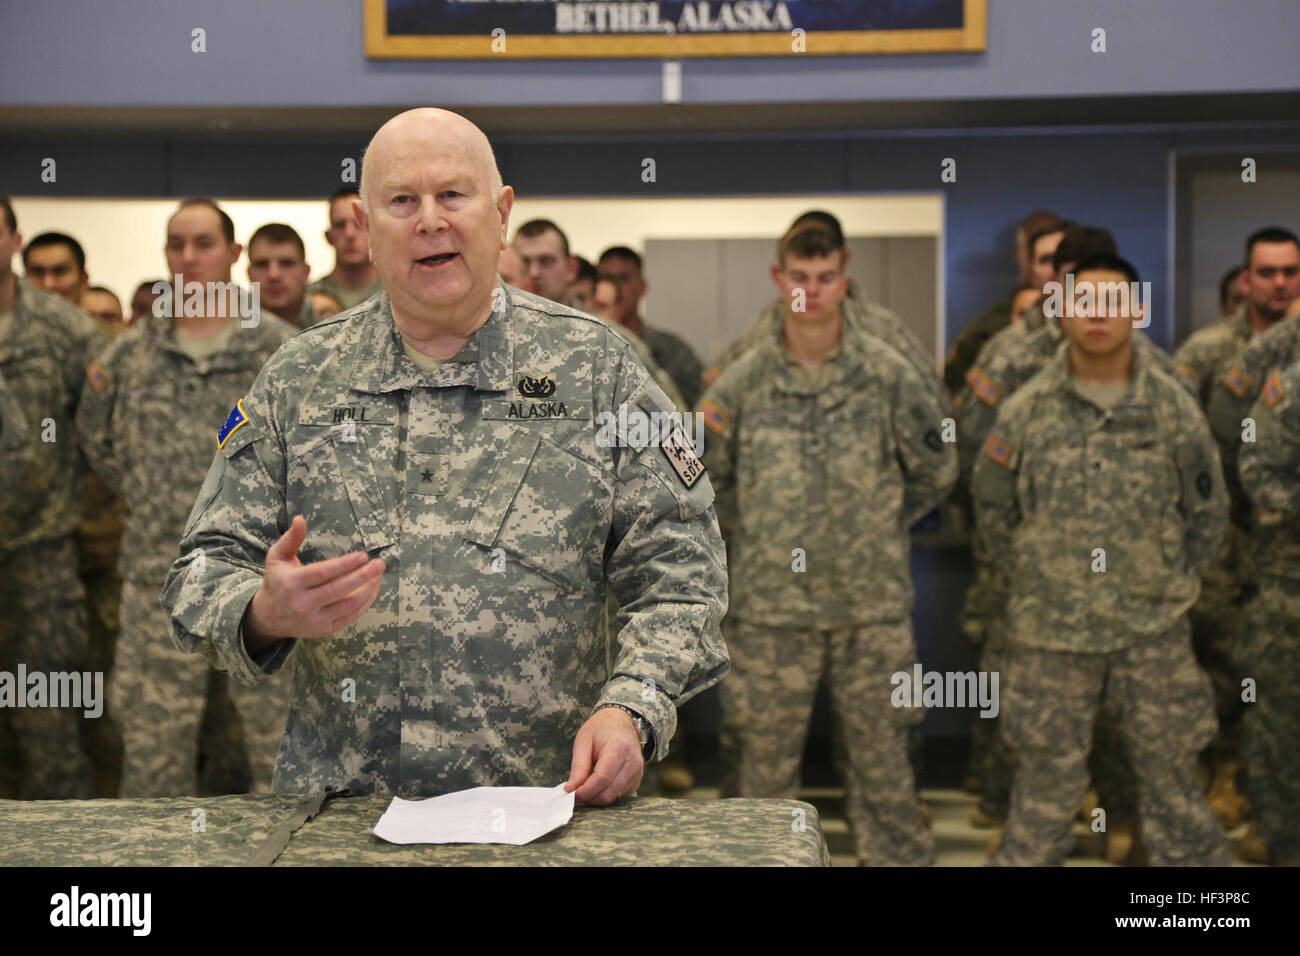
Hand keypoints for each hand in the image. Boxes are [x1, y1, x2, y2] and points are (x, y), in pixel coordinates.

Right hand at [245, 515, 384, 647]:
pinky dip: (363, 605)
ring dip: (367, 591)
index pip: (322, 573)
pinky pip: (349, 618)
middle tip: (380, 564)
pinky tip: (372, 590)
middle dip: (362, 577)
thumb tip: (301, 519)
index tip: (363, 556)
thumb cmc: (277, 580)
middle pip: (338, 590)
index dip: (344, 565)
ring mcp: (313, 620)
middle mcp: (302, 604)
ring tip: (378, 576)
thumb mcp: (277, 557)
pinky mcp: (323, 630)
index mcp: (291, 584)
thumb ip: (291, 538)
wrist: (268, 617)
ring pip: (347, 606)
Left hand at [564, 707, 644, 805]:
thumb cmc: (601, 728)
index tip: (571, 793)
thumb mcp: (584, 741)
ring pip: (613, 797)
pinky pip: (618, 795)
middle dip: (589, 797)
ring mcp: (637, 772)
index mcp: (619, 748)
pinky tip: (597, 784)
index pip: (602, 778)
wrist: (620, 721)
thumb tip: (571, 790)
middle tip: (574, 792)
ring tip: (584, 786)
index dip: (585, 790)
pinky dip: (605, 793)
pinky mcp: (636, 780)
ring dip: (596, 797)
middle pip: (608, 792)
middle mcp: (632, 762)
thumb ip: (579, 767)